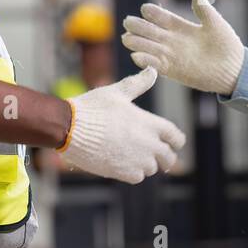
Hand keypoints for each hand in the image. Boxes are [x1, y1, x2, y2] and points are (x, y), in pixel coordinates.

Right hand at [61, 67, 185, 183]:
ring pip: (152, 168)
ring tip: (131, 155)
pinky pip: (138, 177)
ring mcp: (138, 160)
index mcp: (150, 123)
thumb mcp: (116, 92)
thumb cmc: (93, 108)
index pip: (176, 137)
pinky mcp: (125, 173)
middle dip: (164, 156)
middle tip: (155, 155)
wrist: (71, 129)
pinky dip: (132, 173)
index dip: (176, 141)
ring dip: (145, 164)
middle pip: (169, 157)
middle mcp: (149, 143)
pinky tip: (121, 163)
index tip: (173, 143)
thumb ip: (138, 84)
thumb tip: (153, 70)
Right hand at [121, 0, 244, 95]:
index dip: (153, 13)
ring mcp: (172, 55)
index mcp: (182, 27)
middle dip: (139, 27)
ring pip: (149, 47)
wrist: (234, 70)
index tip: (145, 8)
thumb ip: (204, 10)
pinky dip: (146, 61)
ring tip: (127, 38)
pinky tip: (136, 56)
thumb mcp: (216, 23)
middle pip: (150, 32)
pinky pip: (155, 65)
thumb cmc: (228, 45)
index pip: (162, 18)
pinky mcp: (173, 70)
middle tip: (128, 22)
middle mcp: (174, 41)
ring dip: (138, 43)